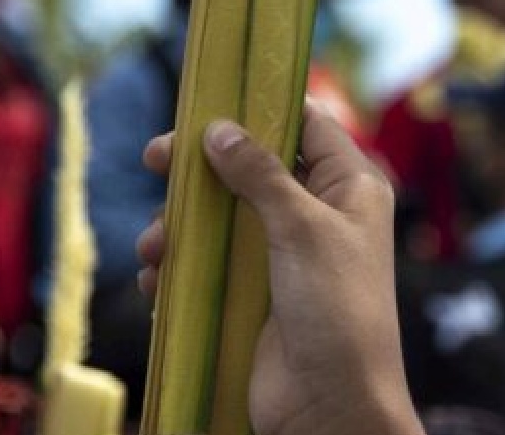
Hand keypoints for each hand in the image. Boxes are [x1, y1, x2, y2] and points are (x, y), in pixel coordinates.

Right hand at [137, 108, 420, 434]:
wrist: (330, 407)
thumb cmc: (335, 310)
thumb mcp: (301, 228)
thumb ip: (261, 173)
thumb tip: (219, 128)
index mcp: (349, 186)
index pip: (306, 123)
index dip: (260, 105)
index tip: (209, 100)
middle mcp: (318, 214)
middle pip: (252, 166)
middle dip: (203, 169)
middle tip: (155, 160)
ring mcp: (284, 256)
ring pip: (221, 218)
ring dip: (181, 227)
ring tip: (155, 249)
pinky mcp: (255, 295)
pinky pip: (209, 266)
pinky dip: (181, 269)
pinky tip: (159, 283)